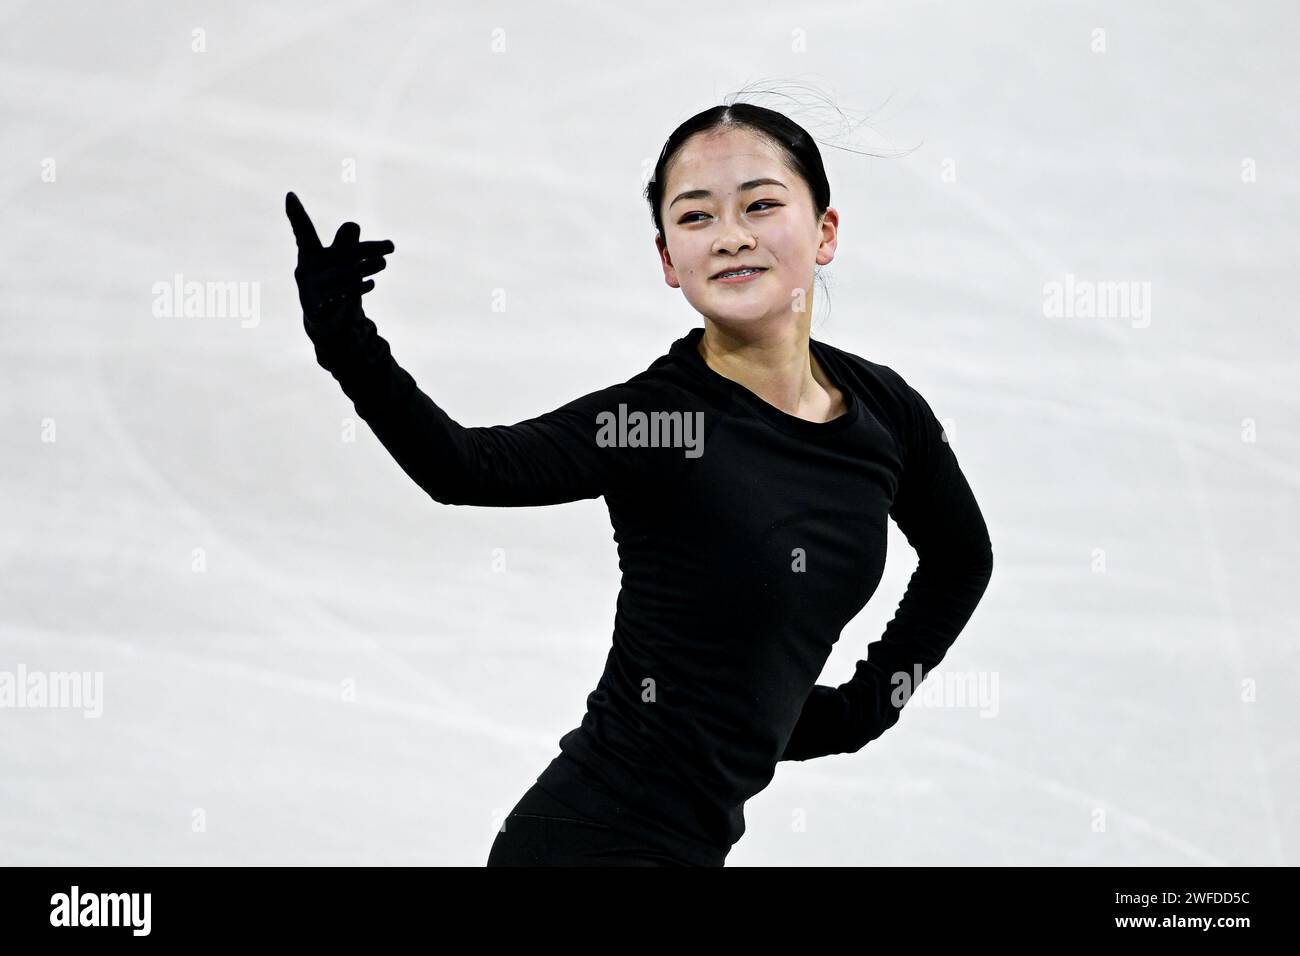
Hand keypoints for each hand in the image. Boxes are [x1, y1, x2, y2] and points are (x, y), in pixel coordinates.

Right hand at [285, 191, 393, 328]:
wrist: (325, 320)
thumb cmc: (333, 282)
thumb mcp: (339, 261)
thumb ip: (346, 243)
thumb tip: (353, 225)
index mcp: (309, 255)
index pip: (303, 232)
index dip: (296, 214)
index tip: (290, 194)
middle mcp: (306, 270)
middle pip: (341, 254)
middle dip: (368, 249)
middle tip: (391, 246)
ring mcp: (311, 290)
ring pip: (346, 274)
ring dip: (368, 267)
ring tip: (383, 262)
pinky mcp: (319, 308)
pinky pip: (344, 294)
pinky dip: (360, 287)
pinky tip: (371, 282)